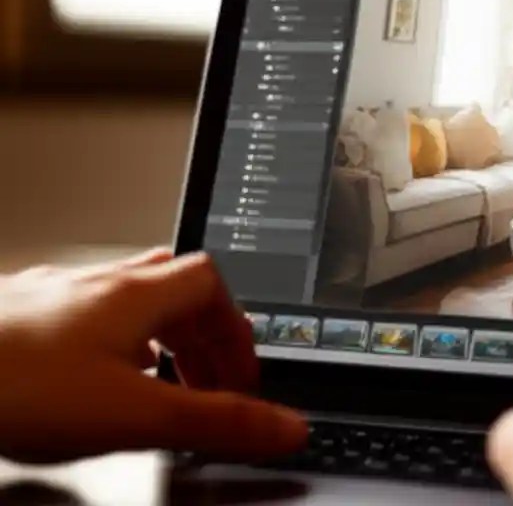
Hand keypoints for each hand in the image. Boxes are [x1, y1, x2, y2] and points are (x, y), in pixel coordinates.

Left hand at [0, 250, 307, 462]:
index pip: (211, 284)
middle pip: (171, 286)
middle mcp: (93, 285)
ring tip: (154, 379)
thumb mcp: (135, 416)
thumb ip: (217, 423)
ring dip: (151, 336)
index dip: (237, 328)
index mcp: (134, 295)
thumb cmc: (13, 387)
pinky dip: (99, 348)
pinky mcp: (9, 320)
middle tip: (207, 379)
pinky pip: (73, 320)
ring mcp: (46, 297)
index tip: (242, 372)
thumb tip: (286, 428)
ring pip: (120, 299)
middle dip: (200, 333)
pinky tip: (79, 384)